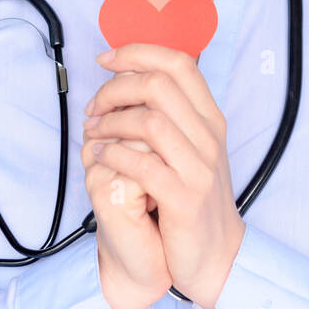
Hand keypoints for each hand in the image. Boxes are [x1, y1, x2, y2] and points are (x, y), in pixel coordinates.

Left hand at [83, 44, 245, 308]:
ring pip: (148, 121)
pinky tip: (102, 158)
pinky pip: (141, 165)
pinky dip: (114, 155)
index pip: (179, 63)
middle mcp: (209, 137)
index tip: (105, 59)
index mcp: (210, 118)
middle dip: (115, 88)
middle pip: (158, 85)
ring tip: (93, 133)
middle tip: (94, 106)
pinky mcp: (184, 199)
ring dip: (110, 122)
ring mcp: (199, 168)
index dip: (137, 52)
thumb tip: (128, 78)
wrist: (215, 256)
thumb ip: (169, 114)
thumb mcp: (190, 149)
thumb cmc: (193, 200)